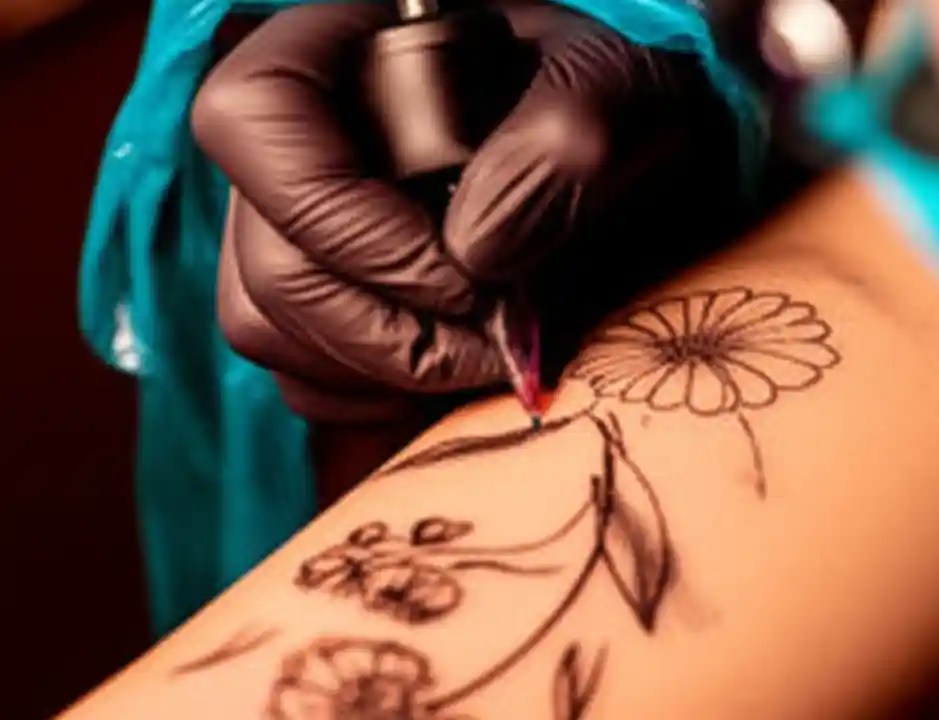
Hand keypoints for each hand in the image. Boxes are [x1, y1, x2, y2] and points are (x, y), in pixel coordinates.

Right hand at [192, 1, 740, 421]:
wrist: (626, 165)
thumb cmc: (610, 107)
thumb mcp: (614, 92)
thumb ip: (562, 142)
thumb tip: (472, 251)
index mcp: (340, 50)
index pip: (257, 118)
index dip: (345, 221)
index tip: (461, 277)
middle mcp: (295, 138)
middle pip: (266, 257)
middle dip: (383, 332)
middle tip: (494, 347)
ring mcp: (293, 221)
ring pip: (267, 326)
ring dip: (380, 372)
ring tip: (485, 356)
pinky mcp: (316, 295)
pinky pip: (297, 373)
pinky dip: (372, 396)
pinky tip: (451, 371)